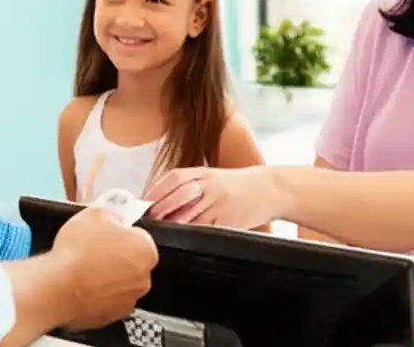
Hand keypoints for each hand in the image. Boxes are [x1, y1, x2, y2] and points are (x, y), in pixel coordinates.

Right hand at [51, 206, 157, 329]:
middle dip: (116, 255)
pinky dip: (97, 294)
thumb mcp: (94, 213)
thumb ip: (112, 212)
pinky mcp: (111, 317)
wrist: (57, 287)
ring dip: (107, 276)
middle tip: (93, 248)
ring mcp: (128, 300)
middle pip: (132, 261)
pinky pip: (107, 300)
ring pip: (120, 283)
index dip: (119, 232)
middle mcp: (143, 278)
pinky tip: (80, 285)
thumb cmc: (76, 252)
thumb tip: (115, 213)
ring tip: (83, 268)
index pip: (138, 236)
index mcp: (146, 250)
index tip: (106, 232)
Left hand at [144, 166, 287, 228]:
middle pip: (178, 197)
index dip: (156, 192)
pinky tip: (187, 240)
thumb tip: (160, 202)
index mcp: (202, 172)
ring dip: (174, 226)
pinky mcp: (230, 219)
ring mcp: (219, 201)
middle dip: (161, 210)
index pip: (174, 179)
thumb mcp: (212, 177)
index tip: (143, 205)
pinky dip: (195, 235)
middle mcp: (210, 184)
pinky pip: (208, 229)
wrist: (270, 188)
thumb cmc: (237, 185)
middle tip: (147, 222)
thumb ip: (189, 185)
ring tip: (162, 234)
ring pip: (190, 216)